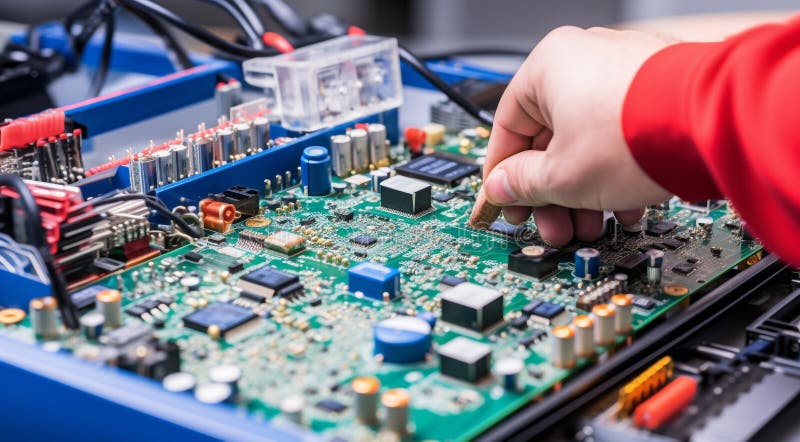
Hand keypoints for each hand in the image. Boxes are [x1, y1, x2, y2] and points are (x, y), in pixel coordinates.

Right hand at [471, 26, 674, 246]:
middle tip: (555, 226)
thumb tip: (504, 187)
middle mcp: (583, 60)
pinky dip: (616, 172)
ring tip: (593, 225)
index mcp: (546, 66)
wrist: (712, 126)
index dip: (503, 175)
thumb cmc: (636, 135)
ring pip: (586, 141)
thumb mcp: (560, 177)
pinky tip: (625, 206)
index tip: (506, 202)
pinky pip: (619, 135)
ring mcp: (624, 71)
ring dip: (583, 191)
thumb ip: (522, 183)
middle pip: (550, 139)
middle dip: (552, 193)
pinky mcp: (657, 88)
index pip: (507, 128)